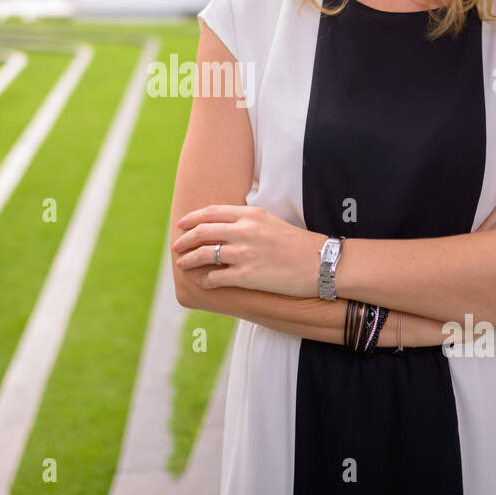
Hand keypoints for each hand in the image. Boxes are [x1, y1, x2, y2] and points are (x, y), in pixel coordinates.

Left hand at [172, 204, 320, 297]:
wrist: (319, 263)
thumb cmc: (297, 244)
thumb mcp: (270, 221)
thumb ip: (247, 221)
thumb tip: (224, 225)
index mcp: (250, 215)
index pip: (211, 212)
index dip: (192, 219)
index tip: (181, 224)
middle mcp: (244, 231)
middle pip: (203, 232)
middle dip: (185, 239)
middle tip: (176, 246)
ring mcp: (245, 254)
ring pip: (204, 254)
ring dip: (189, 260)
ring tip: (182, 264)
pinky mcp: (248, 276)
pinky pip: (217, 278)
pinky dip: (205, 280)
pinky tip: (202, 282)